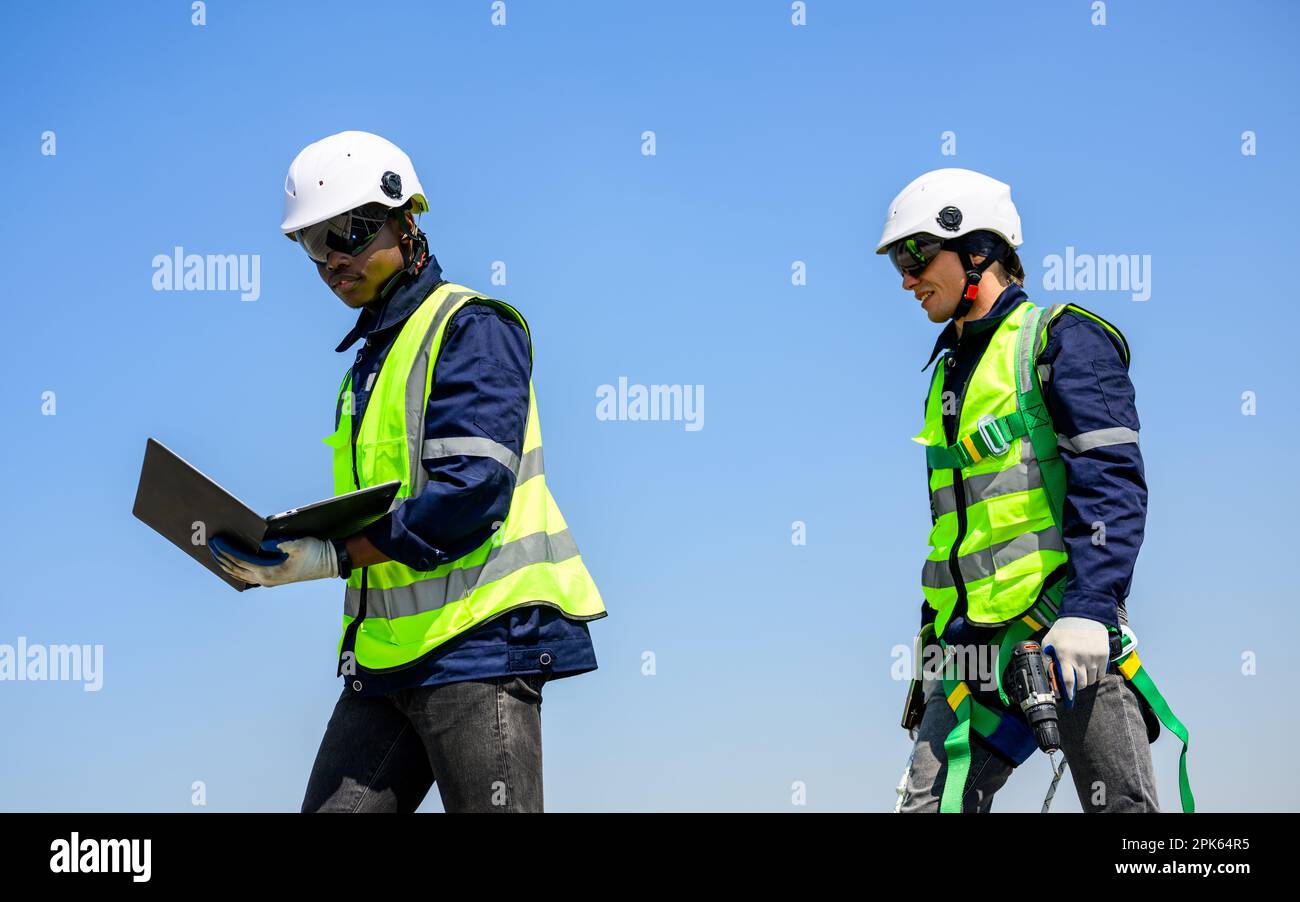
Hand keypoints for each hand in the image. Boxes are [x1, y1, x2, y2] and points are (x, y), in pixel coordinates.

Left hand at [209, 535, 337, 586]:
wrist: (328, 563)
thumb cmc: (315, 553)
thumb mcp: (299, 545)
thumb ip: (281, 544)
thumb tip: (264, 543)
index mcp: (268, 572)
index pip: (240, 561)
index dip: (226, 551)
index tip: (216, 541)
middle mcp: (265, 579)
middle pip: (235, 569)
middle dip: (221, 556)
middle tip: (210, 543)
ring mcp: (267, 580)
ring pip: (239, 573)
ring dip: (226, 563)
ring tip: (215, 552)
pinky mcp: (271, 577)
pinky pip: (247, 573)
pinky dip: (236, 566)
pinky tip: (230, 560)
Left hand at [1041, 616, 1110, 707]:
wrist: (1084, 615)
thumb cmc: (1064, 629)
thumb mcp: (1049, 641)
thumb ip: (1048, 658)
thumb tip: (1049, 675)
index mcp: (1065, 655)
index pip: (1068, 681)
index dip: (1067, 693)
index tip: (1067, 698)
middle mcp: (1081, 658)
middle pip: (1081, 683)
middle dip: (1076, 685)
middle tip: (1073, 681)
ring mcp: (1094, 658)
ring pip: (1091, 680)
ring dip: (1086, 679)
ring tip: (1081, 671)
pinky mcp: (1104, 656)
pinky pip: (1101, 674)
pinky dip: (1096, 675)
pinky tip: (1090, 668)